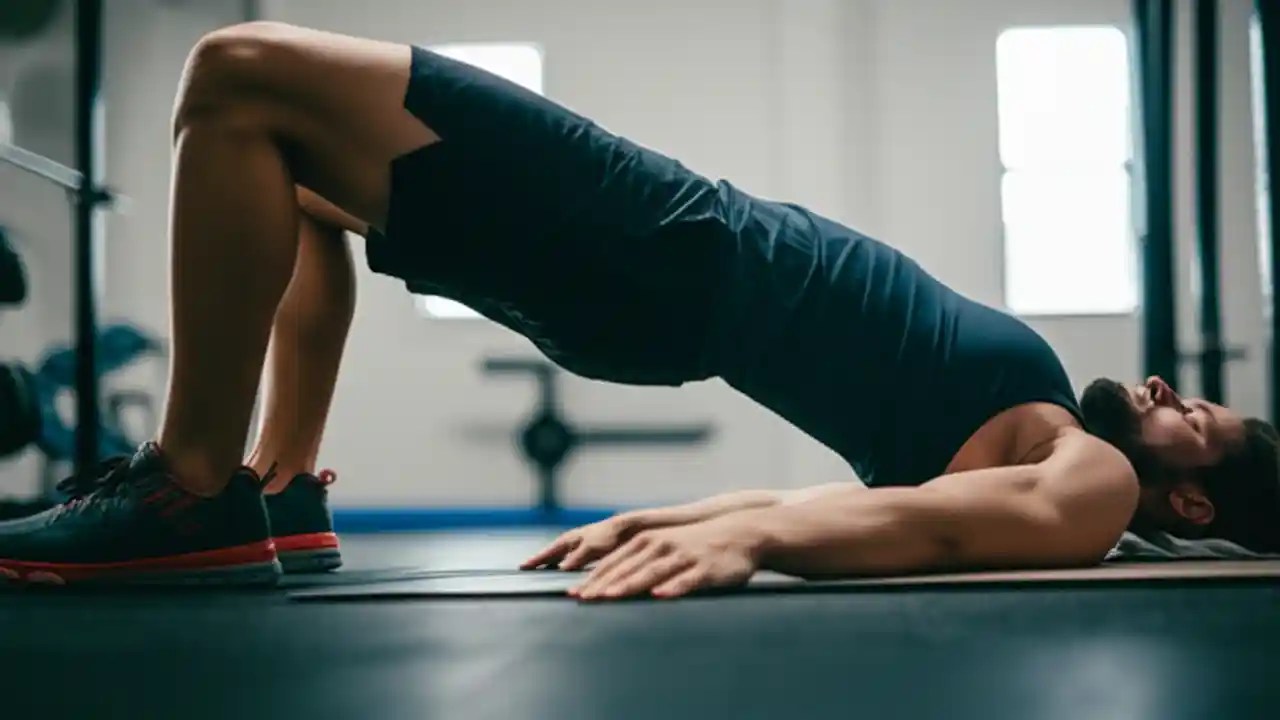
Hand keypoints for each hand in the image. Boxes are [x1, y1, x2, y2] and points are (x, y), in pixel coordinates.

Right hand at [521, 516, 636, 570]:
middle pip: (552, 555)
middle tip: (528, 571)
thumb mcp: (591, 547)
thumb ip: (576, 558)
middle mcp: (573, 542)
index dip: (536, 560)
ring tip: (545, 574)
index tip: (522, 566)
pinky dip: (568, 568)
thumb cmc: (610, 535)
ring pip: (562, 558)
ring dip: (554, 565)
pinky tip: (570, 576)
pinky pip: (574, 562)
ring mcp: (582, 547)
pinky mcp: (592, 553)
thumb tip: (560, 568)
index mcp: (570, 539)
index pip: (548, 552)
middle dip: (541, 562)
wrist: (628, 529)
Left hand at [569, 519, 759, 600]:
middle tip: (580, 599)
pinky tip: (660, 595)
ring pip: (651, 572)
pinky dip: (672, 587)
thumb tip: (610, 581)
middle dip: (601, 585)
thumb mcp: (665, 546)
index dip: (592, 579)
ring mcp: (682, 557)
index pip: (613, 563)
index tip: (572, 594)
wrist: (740, 534)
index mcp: (647, 541)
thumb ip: (639, 561)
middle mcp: (660, 546)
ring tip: (611, 596)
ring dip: (629, 584)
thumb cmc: (697, 545)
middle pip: (626, 569)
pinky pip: (686, 580)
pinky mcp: (705, 569)